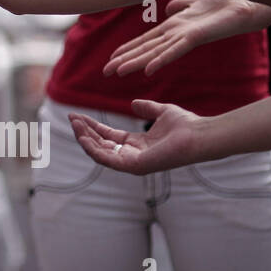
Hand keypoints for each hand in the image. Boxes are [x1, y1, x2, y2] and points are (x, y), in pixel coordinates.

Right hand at [68, 100, 204, 175]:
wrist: (199, 135)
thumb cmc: (186, 126)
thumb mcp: (161, 112)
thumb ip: (147, 109)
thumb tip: (134, 104)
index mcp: (138, 145)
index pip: (108, 137)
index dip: (93, 126)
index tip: (78, 115)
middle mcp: (133, 156)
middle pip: (101, 145)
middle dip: (85, 132)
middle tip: (72, 118)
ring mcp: (133, 163)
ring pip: (100, 153)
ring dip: (85, 139)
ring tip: (75, 124)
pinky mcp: (134, 166)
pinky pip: (107, 159)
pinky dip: (93, 148)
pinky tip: (83, 135)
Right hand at [104, 0, 266, 76]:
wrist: (254, 3)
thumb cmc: (231, 2)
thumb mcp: (199, 0)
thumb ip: (183, 4)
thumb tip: (168, 8)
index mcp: (177, 27)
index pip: (148, 40)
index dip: (129, 48)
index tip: (111, 57)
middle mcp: (179, 34)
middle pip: (147, 49)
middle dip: (125, 60)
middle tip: (105, 72)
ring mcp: (187, 37)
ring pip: (156, 52)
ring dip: (136, 63)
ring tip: (117, 72)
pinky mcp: (198, 36)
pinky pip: (175, 50)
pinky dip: (161, 60)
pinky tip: (148, 70)